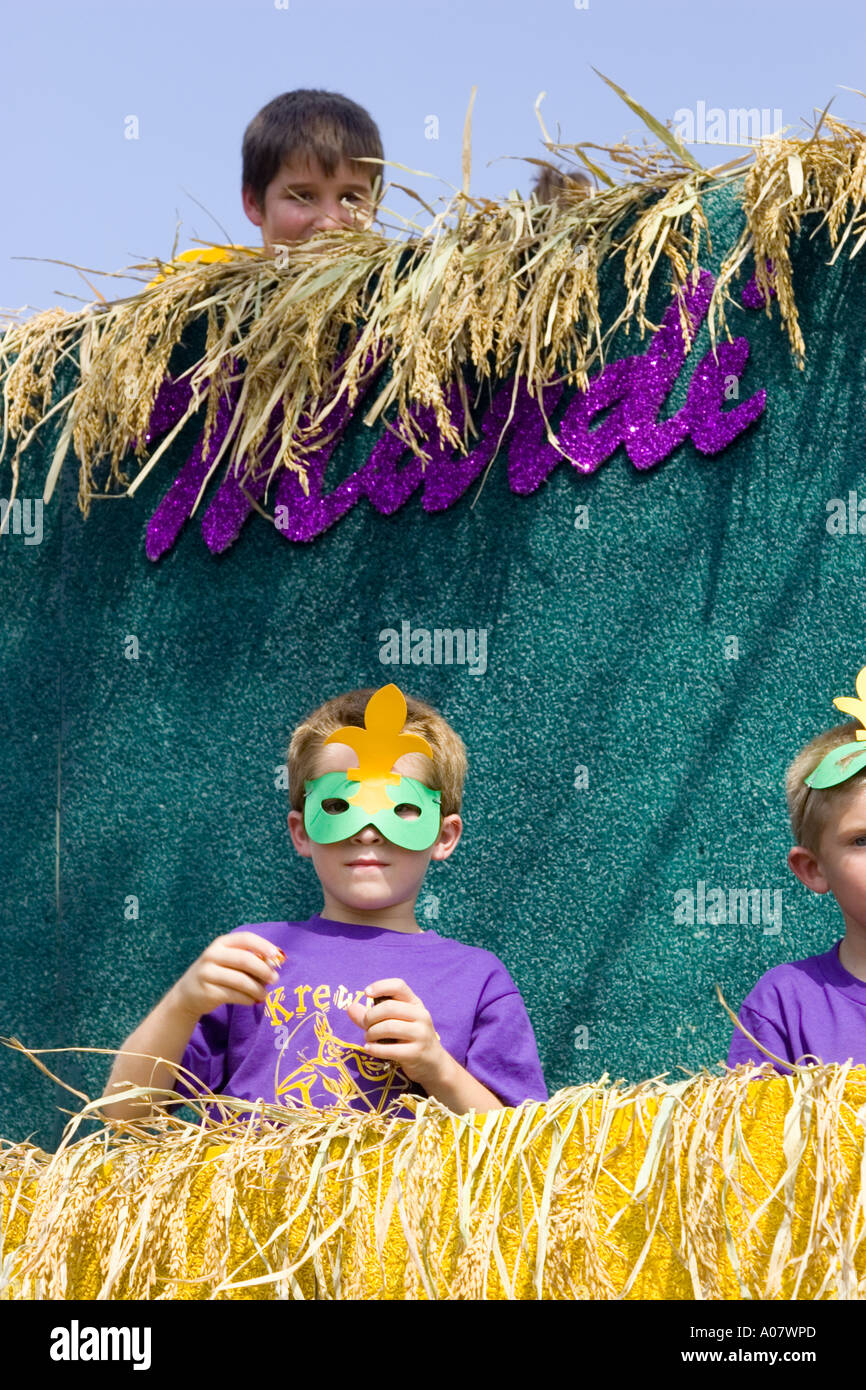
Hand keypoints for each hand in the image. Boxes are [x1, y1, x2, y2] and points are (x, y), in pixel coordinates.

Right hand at [170, 932, 284, 1020]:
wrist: (187, 994)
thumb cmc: (217, 974)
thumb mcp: (228, 961)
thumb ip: (248, 959)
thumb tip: (274, 964)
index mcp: (221, 943)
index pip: (245, 938)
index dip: (263, 945)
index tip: (276, 955)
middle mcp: (212, 955)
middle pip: (244, 959)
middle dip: (263, 970)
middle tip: (275, 979)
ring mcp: (207, 973)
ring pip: (241, 980)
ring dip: (257, 988)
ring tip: (264, 994)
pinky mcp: (207, 991)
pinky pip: (234, 995)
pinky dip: (247, 998)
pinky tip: (252, 1000)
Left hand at [346, 978, 445, 1087]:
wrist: (433, 1065)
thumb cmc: (409, 1039)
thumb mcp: (394, 1023)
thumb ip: (372, 1016)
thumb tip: (350, 1008)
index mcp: (415, 1004)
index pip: (399, 986)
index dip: (381, 986)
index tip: (366, 993)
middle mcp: (421, 1015)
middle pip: (389, 1007)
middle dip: (370, 1016)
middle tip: (365, 1025)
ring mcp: (421, 1034)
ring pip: (388, 1027)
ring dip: (371, 1033)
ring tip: (368, 1038)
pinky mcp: (417, 1053)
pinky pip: (390, 1049)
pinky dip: (374, 1049)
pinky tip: (369, 1049)